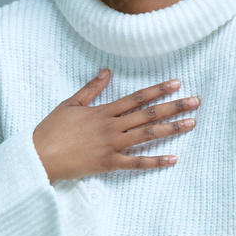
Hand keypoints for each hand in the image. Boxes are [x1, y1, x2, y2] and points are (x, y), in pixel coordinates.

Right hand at [32, 68, 199, 182]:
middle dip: (174, 106)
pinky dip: (155, 162)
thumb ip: (91, 89)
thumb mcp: (70, 103)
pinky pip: (136, 163)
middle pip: (148, 114)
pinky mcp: (109, 163)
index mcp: (104, 111)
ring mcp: (112, 145)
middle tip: (196, 101)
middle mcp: (112, 126)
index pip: (137, 98)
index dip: (158, 90)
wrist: (40, 156)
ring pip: (147, 135)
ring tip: (191, 122)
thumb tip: (107, 72)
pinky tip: (173, 159)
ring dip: (171, 128)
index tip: (177, 83)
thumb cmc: (52, 130)